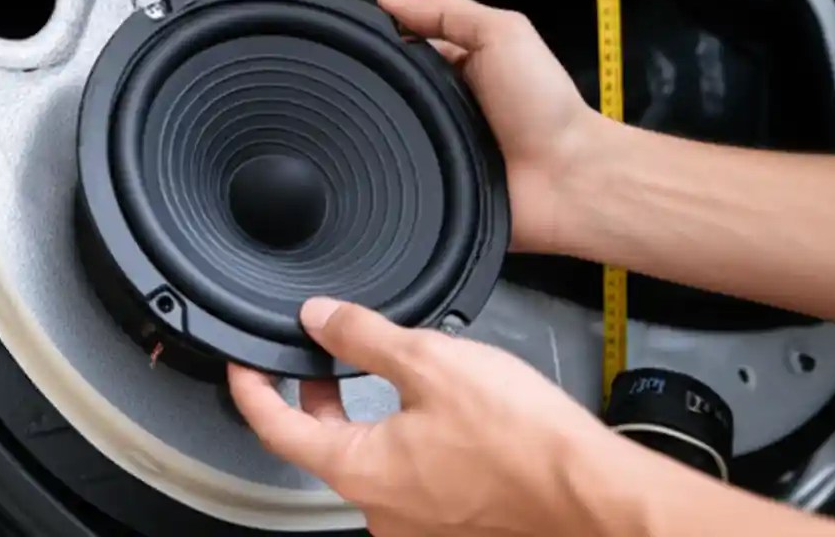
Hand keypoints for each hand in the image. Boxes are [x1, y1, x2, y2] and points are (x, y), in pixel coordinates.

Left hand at [228, 298, 645, 536]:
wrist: (591, 493)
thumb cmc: (522, 439)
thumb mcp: (431, 362)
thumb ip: (363, 336)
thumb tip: (319, 318)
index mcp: (360, 471)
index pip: (276, 428)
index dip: (252, 389)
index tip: (244, 367)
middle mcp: (380, 510)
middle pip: (322, 446)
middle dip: (315, 397)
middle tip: (319, 359)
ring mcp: (416, 525)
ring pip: (369, 462)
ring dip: (366, 419)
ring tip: (387, 375)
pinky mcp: (451, 526)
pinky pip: (409, 480)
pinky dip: (405, 443)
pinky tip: (437, 415)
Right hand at [379, 0, 607, 251]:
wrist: (567, 178)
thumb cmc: (543, 104)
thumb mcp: (503, 34)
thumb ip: (450, 12)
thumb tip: (390, 0)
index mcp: (463, 65)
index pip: (408, 48)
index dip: (385, 43)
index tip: (360, 44)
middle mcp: (449, 104)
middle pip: (396, 90)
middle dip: (379, 88)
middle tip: (368, 88)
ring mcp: (441, 144)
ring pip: (393, 130)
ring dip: (387, 128)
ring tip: (381, 124)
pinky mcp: (435, 181)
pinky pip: (401, 170)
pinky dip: (395, 165)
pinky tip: (389, 159)